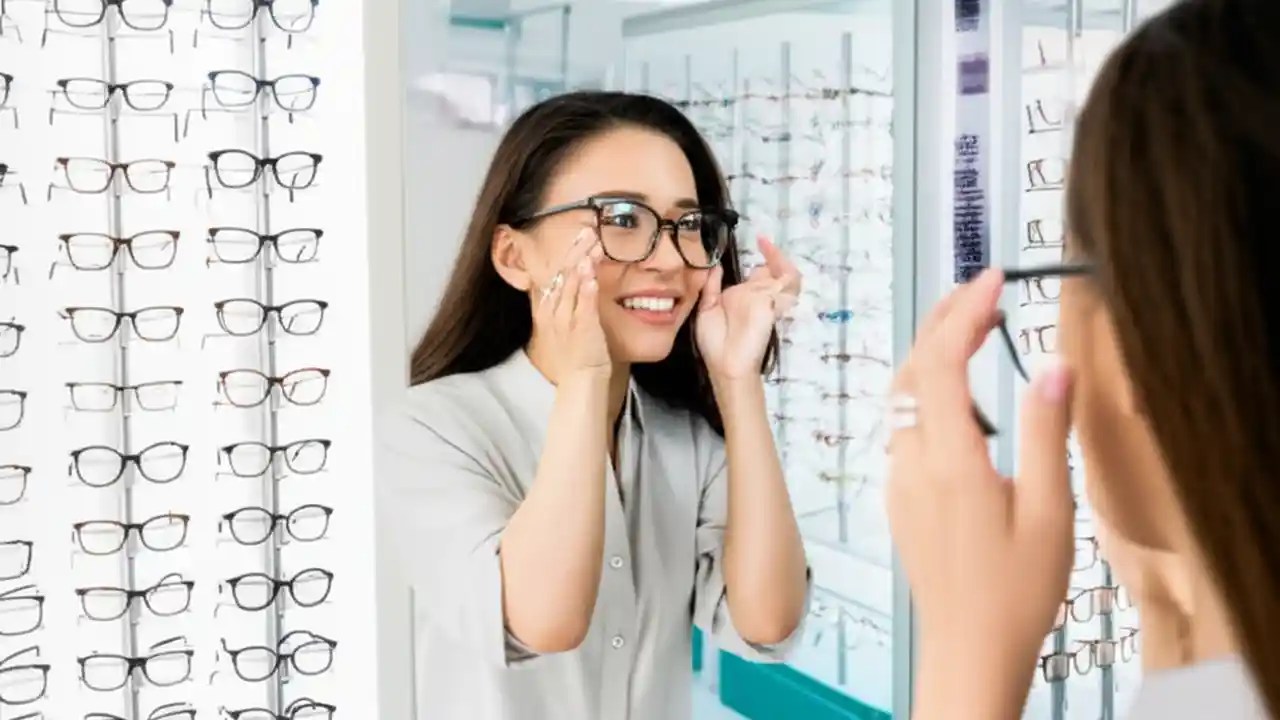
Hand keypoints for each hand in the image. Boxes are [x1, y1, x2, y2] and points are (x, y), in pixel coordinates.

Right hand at [532, 229, 610, 378]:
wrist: (578, 382)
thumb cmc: (574, 353)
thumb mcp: (561, 323)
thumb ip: (565, 301)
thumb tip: (573, 279)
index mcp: (546, 308)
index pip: (554, 273)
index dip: (566, 253)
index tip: (578, 236)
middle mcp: (553, 312)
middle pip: (563, 273)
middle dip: (576, 250)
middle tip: (589, 231)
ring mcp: (566, 320)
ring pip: (572, 285)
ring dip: (583, 263)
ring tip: (594, 244)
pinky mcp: (582, 330)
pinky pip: (584, 306)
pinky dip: (587, 290)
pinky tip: (593, 275)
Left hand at [695, 236, 800, 379]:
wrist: (725, 364)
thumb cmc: (715, 342)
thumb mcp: (707, 308)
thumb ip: (711, 287)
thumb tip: (715, 266)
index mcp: (744, 297)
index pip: (761, 274)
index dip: (765, 258)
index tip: (760, 241)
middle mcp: (758, 297)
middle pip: (776, 273)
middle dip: (774, 258)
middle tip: (766, 245)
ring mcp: (767, 301)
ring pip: (788, 278)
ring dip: (781, 262)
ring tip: (770, 250)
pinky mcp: (772, 306)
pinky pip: (788, 287)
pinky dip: (786, 273)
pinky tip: (774, 264)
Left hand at [885, 269, 1073, 714]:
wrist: (967, 650)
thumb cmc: (1013, 592)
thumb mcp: (1048, 512)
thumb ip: (1045, 433)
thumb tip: (1052, 366)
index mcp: (950, 461)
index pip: (941, 364)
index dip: (962, 312)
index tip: (990, 277)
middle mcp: (912, 462)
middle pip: (911, 369)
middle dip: (941, 318)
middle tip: (979, 288)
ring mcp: (899, 478)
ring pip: (900, 395)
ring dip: (930, 351)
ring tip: (972, 326)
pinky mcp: (899, 495)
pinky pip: (902, 423)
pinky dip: (925, 389)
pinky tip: (958, 394)